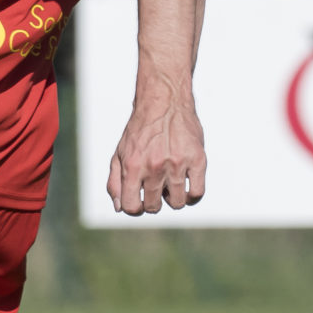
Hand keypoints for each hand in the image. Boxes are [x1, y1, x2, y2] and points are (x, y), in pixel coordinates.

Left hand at [106, 90, 206, 215]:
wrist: (164, 103)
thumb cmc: (139, 132)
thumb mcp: (119, 154)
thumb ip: (115, 182)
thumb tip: (120, 208)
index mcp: (132, 166)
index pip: (132, 207)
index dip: (135, 209)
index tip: (139, 201)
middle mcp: (154, 166)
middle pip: (154, 206)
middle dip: (153, 203)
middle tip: (155, 190)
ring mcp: (177, 164)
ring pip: (177, 203)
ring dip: (172, 200)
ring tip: (170, 186)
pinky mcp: (197, 159)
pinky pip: (197, 193)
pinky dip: (191, 196)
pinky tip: (186, 188)